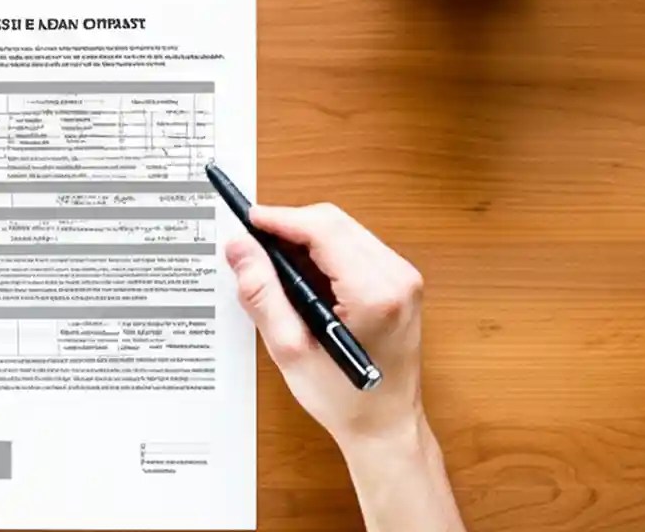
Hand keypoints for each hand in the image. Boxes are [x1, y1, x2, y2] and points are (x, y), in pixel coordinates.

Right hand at [226, 203, 424, 447]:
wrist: (385, 425)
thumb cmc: (345, 399)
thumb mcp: (290, 349)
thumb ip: (262, 293)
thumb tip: (240, 248)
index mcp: (375, 293)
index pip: (322, 229)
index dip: (280, 218)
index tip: (248, 220)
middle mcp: (397, 277)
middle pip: (334, 222)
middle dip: (290, 226)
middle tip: (254, 246)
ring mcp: (403, 277)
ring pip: (344, 229)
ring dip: (306, 238)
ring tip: (276, 266)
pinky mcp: (400, 282)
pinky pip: (356, 246)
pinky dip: (324, 251)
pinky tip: (304, 277)